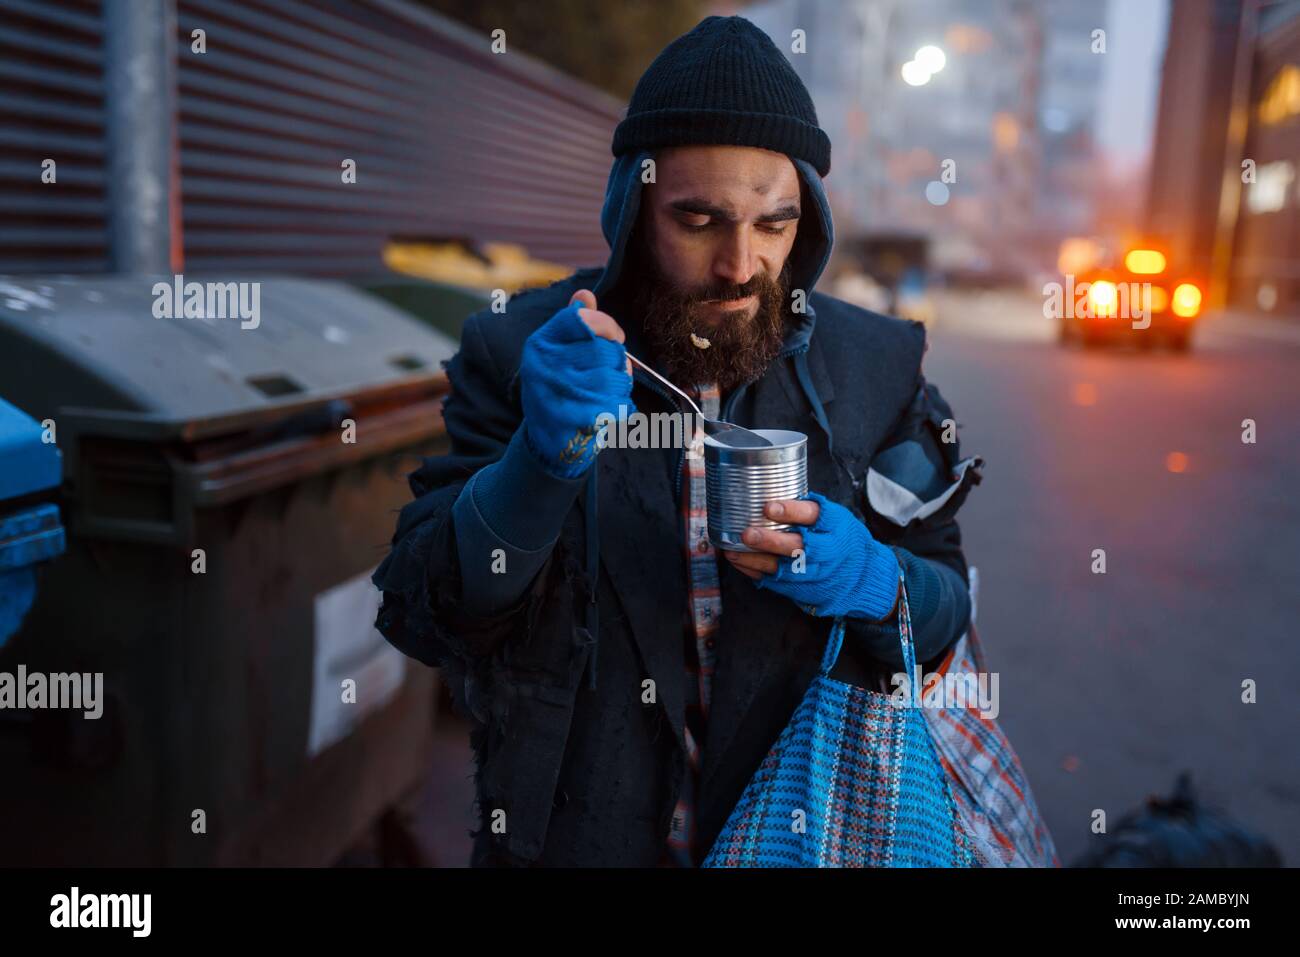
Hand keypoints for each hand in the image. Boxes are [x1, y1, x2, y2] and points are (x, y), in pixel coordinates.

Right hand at [520, 289, 634, 477]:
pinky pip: (616, 404)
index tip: (616, 338)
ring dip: (622, 386)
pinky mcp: (573, 419)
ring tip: (612, 393)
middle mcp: (544, 366)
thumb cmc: (558, 390)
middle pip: (603, 350)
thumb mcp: (557, 354)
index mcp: (540, 344)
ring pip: (613, 377)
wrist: (546, 443)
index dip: (606, 325)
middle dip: (618, 362)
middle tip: (614, 375)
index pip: (580, 319)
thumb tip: (585, 296)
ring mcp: (558, 393)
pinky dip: (622, 408)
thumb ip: (573, 324)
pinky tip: (613, 411)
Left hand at [723, 490, 900, 619]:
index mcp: (837, 525)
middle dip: (771, 541)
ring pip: (785, 569)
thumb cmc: (842, 538)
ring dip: (756, 561)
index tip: (768, 506)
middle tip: (747, 534)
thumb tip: (767, 490)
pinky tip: (740, 563)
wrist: (865, 575)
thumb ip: (808, 510)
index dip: (791, 511)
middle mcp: (829, 550)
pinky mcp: (808, 589)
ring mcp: (819, 573)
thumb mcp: (836, 517)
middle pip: (799, 546)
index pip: (814, 516)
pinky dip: (757, 574)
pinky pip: (780, 583)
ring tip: (733, 551)